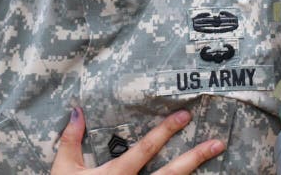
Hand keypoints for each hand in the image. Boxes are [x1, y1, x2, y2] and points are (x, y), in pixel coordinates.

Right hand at [51, 107, 224, 173]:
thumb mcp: (63, 169)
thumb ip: (70, 139)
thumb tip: (77, 111)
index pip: (146, 149)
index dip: (165, 131)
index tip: (184, 115)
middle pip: (171, 174)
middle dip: (195, 157)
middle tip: (217, 143)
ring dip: (194, 174)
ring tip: (214, 160)